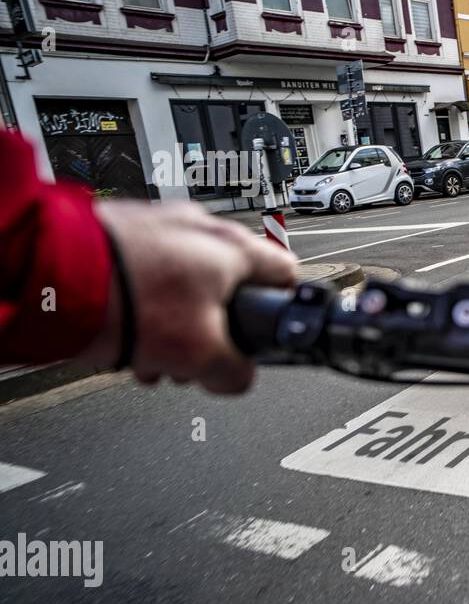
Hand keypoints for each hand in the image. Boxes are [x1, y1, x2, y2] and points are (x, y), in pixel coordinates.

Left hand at [83, 201, 296, 393]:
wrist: (46, 274)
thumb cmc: (124, 301)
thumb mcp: (200, 355)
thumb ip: (235, 372)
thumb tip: (238, 378)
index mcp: (234, 249)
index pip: (287, 276)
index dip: (282, 310)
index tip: (267, 335)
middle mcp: (201, 227)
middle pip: (229, 288)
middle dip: (214, 330)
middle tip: (195, 357)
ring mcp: (159, 225)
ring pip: (185, 284)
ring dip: (174, 323)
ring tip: (150, 354)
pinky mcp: (121, 231)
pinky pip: (147, 274)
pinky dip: (142, 305)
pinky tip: (121, 333)